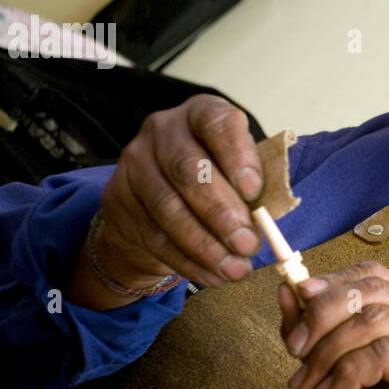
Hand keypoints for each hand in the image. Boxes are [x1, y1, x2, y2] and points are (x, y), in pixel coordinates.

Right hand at [92, 95, 265, 291]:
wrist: (157, 200)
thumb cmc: (214, 180)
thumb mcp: (239, 171)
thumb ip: (253, 187)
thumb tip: (270, 220)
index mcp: (200, 114)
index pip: (216, 123)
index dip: (237, 156)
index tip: (254, 191)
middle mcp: (162, 130)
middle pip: (189, 170)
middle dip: (222, 213)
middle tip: (248, 244)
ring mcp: (134, 163)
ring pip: (169, 208)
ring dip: (206, 245)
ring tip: (235, 268)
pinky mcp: (117, 198)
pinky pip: (154, 237)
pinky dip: (188, 261)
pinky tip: (213, 275)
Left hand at [277, 262, 388, 388]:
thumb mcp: (330, 366)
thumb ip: (312, 327)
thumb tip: (287, 287)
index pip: (372, 275)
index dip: (330, 284)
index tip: (295, 304)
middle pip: (369, 291)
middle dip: (321, 317)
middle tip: (294, 352)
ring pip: (370, 321)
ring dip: (327, 352)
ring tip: (308, 383)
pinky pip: (379, 353)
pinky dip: (346, 372)